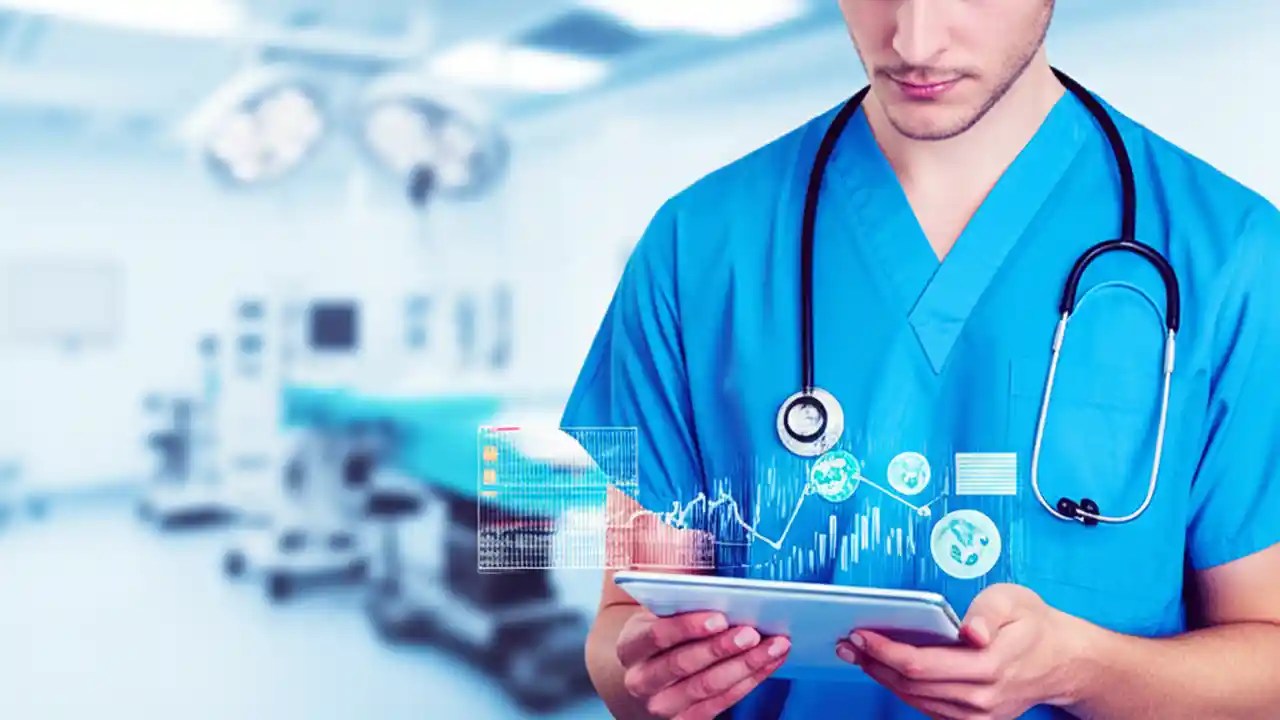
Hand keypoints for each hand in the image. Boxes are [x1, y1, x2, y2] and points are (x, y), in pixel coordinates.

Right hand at [616, 609, 790, 719]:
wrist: (643, 683)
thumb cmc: (658, 641)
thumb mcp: (654, 619)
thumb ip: (679, 608)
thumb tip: (725, 595)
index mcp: (630, 647)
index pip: (657, 636)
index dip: (688, 627)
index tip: (719, 617)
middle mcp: (640, 681)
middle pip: (684, 664)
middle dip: (722, 648)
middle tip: (753, 633)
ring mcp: (661, 707)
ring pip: (707, 686)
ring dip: (745, 665)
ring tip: (773, 646)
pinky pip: (721, 702)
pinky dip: (749, 681)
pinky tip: (768, 663)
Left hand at [835, 584, 1082, 719]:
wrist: (1064, 661)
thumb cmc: (1034, 624)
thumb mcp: (1015, 600)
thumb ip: (990, 612)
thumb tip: (970, 632)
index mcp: (991, 665)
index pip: (923, 664)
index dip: (886, 650)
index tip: (861, 634)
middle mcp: (983, 697)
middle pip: (913, 685)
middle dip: (874, 662)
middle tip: (847, 643)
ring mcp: (979, 714)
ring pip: (917, 700)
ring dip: (883, 677)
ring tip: (858, 655)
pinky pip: (929, 709)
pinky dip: (903, 691)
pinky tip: (885, 671)